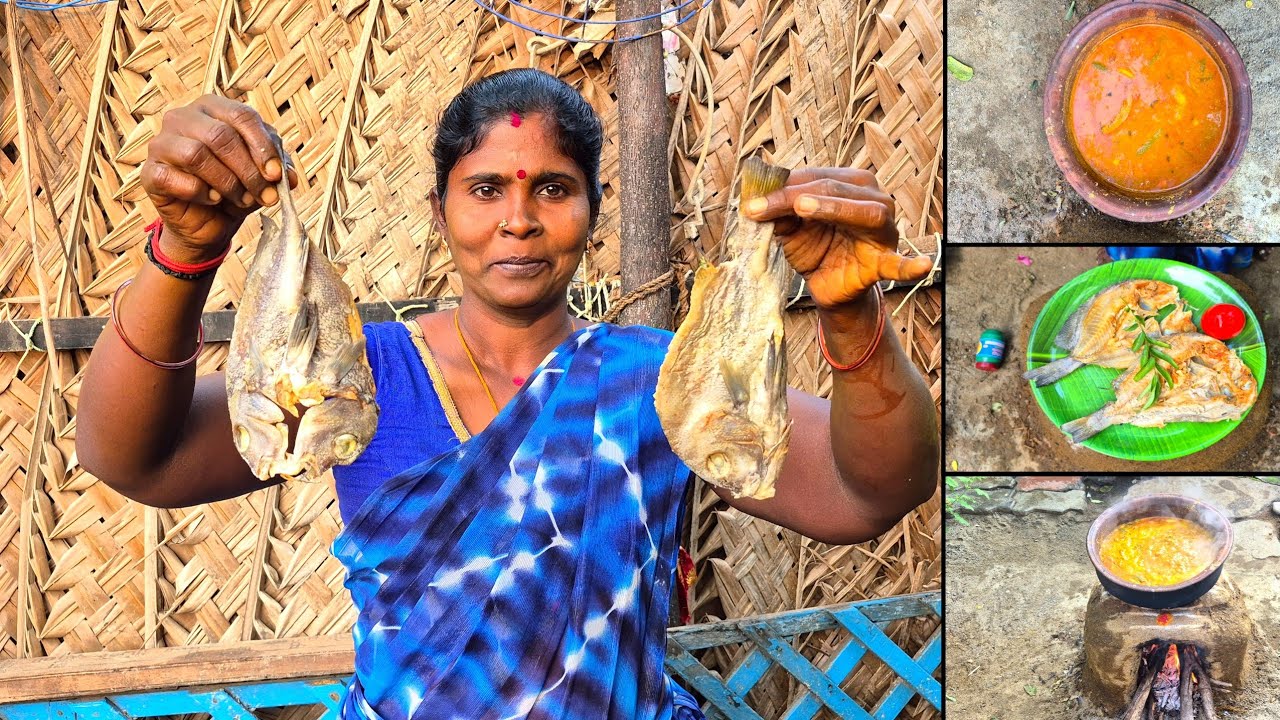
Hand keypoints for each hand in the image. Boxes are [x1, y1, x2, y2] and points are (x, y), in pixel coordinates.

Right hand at [140, 95, 297, 263]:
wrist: (210, 221)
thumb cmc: (236, 187)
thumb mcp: (263, 174)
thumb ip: (277, 167)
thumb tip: (288, 176)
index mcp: (212, 108)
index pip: (241, 116)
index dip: (263, 146)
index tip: (277, 174)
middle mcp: (182, 118)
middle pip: (220, 135)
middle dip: (249, 170)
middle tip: (265, 195)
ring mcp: (161, 143)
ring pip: (196, 154)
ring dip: (228, 183)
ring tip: (242, 199)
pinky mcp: (150, 172)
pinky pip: (173, 178)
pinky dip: (200, 193)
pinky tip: (212, 199)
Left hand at [744, 167, 932, 309]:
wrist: (827, 287)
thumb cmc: (814, 248)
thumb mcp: (789, 228)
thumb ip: (778, 212)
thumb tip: (753, 196)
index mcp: (850, 184)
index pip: (814, 178)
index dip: (780, 189)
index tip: (748, 203)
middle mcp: (873, 199)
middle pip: (836, 188)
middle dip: (794, 196)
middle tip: (761, 208)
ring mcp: (884, 230)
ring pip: (867, 212)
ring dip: (833, 208)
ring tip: (802, 209)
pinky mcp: (884, 261)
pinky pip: (900, 263)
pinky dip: (911, 264)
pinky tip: (924, 264)